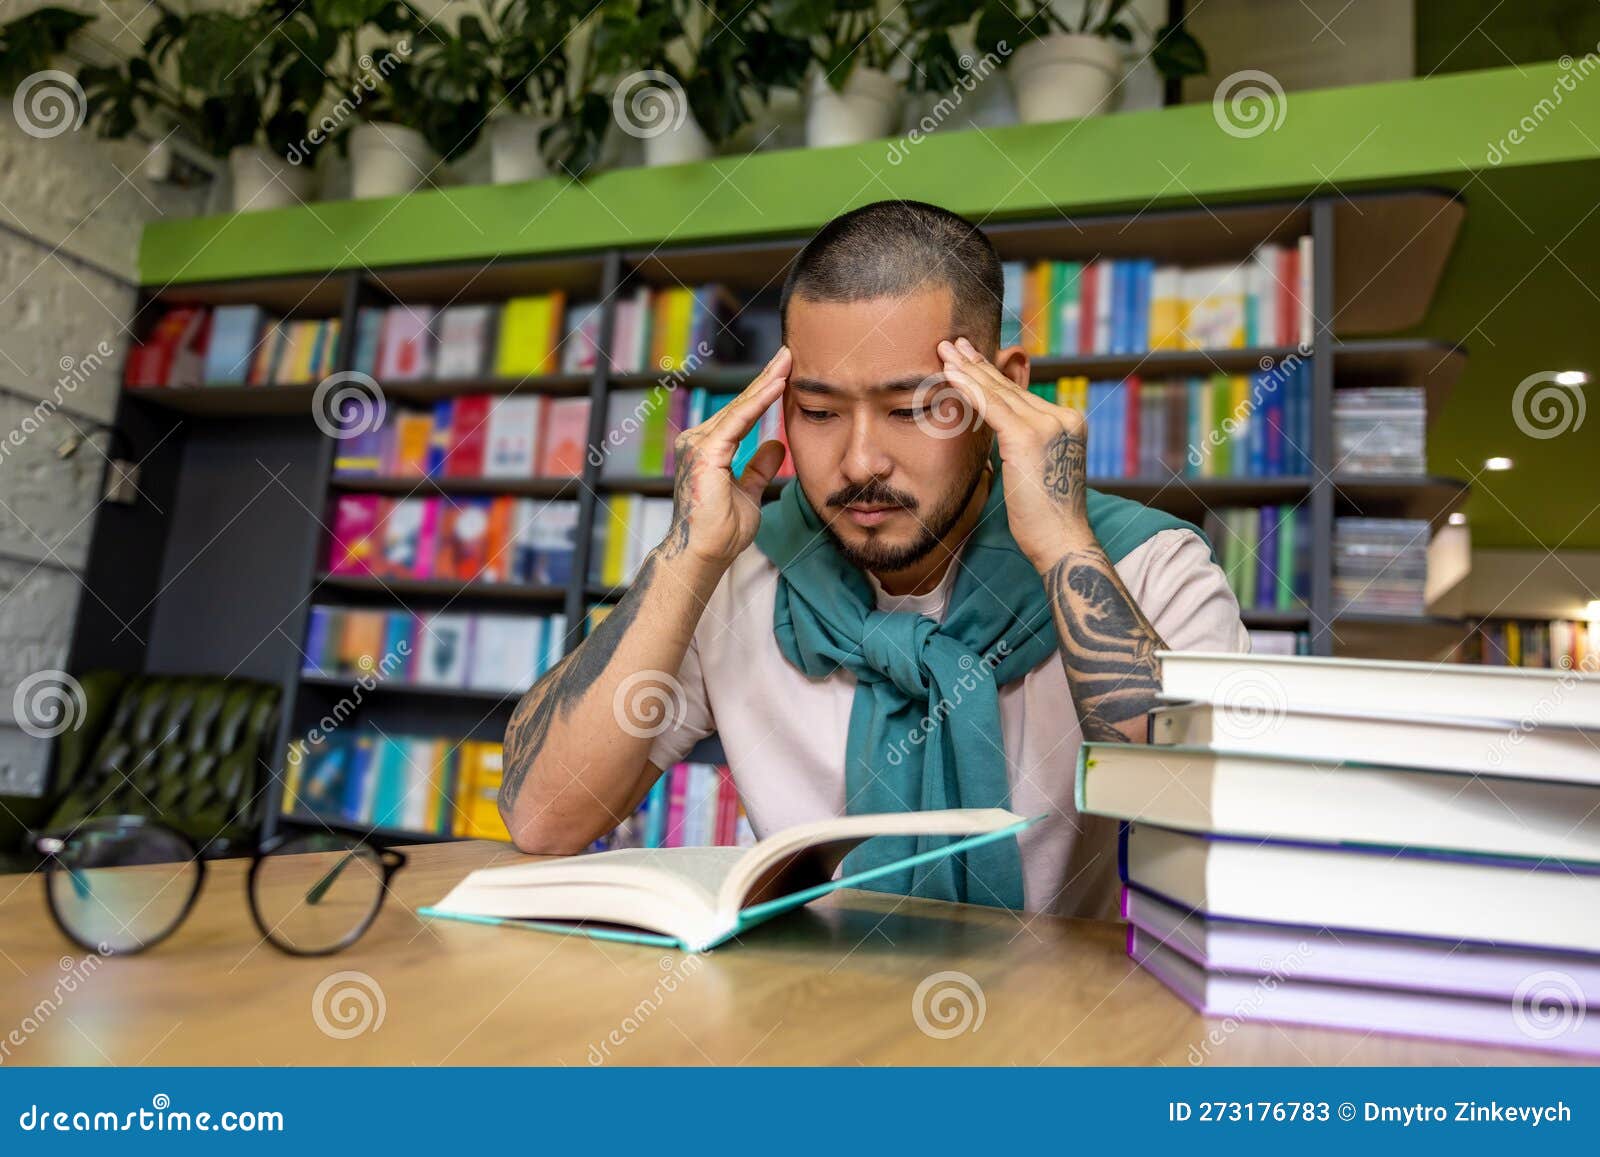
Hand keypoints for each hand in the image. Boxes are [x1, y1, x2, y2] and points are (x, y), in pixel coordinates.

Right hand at [661, 346, 790, 567]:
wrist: (704, 555)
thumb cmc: (721, 531)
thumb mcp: (748, 493)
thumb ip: (758, 467)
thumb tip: (774, 444)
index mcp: (708, 449)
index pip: (742, 414)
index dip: (764, 392)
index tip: (786, 372)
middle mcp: (698, 441)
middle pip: (740, 404)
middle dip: (767, 378)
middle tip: (790, 352)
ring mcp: (698, 444)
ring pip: (739, 407)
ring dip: (766, 383)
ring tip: (788, 361)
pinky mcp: (705, 452)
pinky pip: (738, 420)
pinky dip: (759, 402)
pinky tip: (777, 386)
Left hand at [937, 336, 1092, 570]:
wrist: (1060, 540)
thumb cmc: (1045, 517)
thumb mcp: (1038, 470)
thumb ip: (1024, 446)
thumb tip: (1001, 435)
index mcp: (1067, 422)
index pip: (1020, 395)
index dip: (992, 375)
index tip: (971, 358)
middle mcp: (1062, 417)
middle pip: (1009, 388)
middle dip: (977, 364)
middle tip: (953, 343)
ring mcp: (1048, 425)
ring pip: (998, 393)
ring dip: (967, 370)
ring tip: (944, 351)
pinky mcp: (1027, 437)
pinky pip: (990, 406)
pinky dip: (967, 388)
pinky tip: (949, 373)